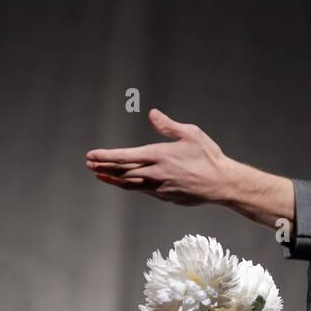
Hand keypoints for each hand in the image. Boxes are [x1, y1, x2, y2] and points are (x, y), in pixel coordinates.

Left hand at [85, 108, 235, 204]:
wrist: (221, 184)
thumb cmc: (208, 156)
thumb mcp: (191, 133)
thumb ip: (168, 125)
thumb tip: (152, 113)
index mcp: (159, 155)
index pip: (125, 157)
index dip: (105, 156)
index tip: (91, 155)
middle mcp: (155, 173)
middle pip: (122, 172)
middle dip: (104, 167)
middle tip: (89, 165)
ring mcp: (159, 188)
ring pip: (130, 184)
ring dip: (113, 179)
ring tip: (100, 175)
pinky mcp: (165, 197)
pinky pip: (143, 191)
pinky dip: (130, 186)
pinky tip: (124, 182)